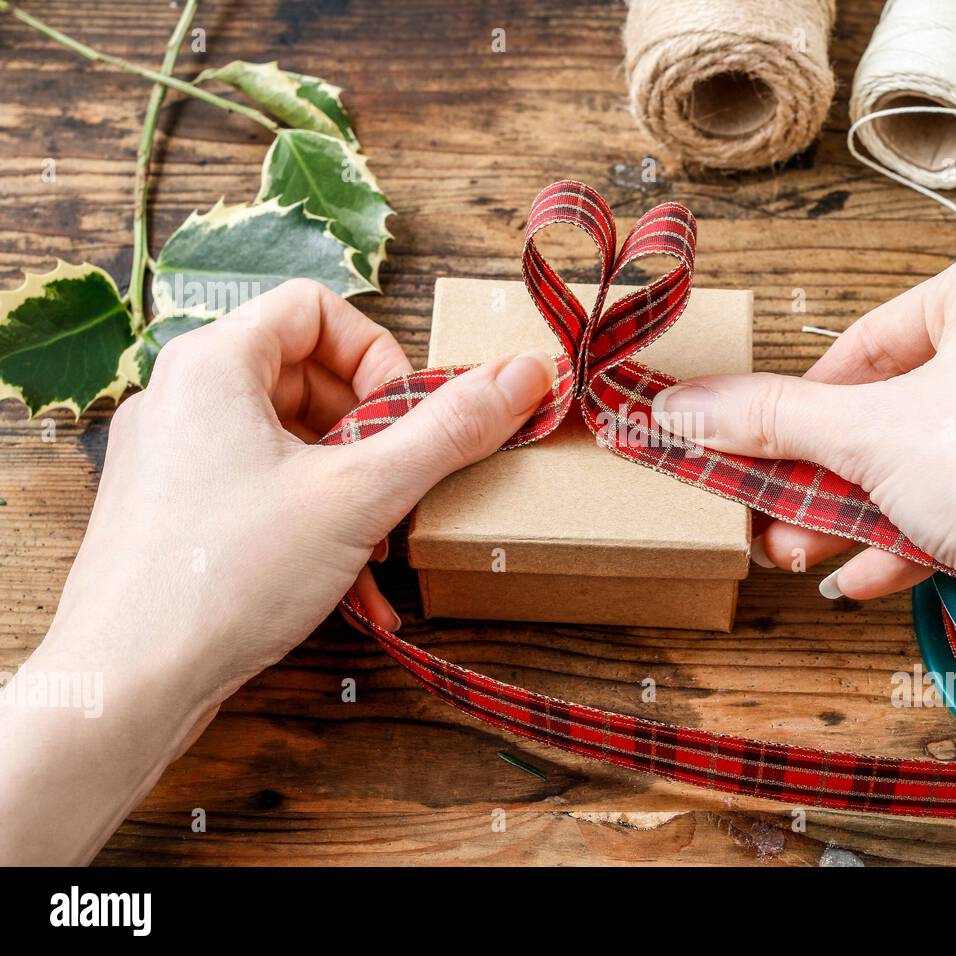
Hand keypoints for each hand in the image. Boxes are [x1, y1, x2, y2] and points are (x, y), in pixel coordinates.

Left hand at [1, 279, 554, 863]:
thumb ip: (449, 430)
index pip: (317, 308)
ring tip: (376, 551)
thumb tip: (527, 373)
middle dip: (371, 438)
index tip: (403, 421)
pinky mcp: (176, 511)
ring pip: (293, 443)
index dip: (377, 357)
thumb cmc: (227, 576)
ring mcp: (175, 456)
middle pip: (309, 377)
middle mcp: (185, 396)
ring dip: (353, 492)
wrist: (127, 685)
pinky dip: (315, 524)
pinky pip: (264, 490)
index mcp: (214, 363)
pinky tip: (351, 590)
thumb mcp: (362, 494)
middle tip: (396, 491)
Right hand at [653, 236, 955, 624]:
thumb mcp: (865, 437)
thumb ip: (766, 419)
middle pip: (904, 403)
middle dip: (830, 474)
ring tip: (806, 554)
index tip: (760, 449)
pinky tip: (869, 576)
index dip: (803, 405)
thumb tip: (675, 407)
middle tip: (776, 514)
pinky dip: (930, 527)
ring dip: (866, 509)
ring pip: (943, 453)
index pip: (870, 340)